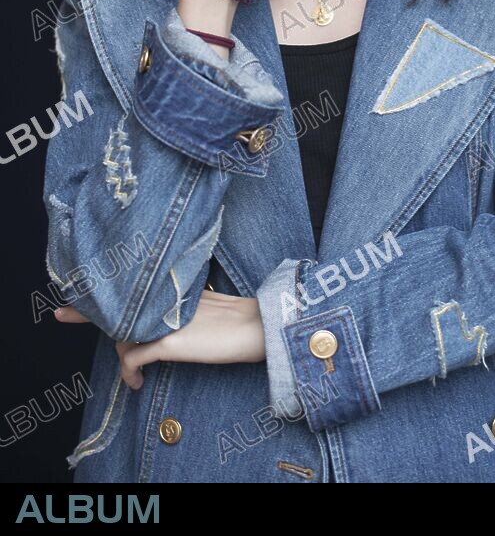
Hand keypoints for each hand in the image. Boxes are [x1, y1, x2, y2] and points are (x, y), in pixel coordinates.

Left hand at [53, 291, 265, 388]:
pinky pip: (132, 359)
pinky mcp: (167, 342)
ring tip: (134, 373)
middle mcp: (163, 302)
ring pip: (122, 336)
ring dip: (122, 355)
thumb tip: (165, 324)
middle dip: (85, 312)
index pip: (131, 288)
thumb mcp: (205, 308)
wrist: (258, 327)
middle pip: (117, 308)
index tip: (76, 289)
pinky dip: (129, 373)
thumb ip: (182, 307)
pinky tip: (136, 383)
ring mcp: (163, 321)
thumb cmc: (239, 319)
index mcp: (172, 290)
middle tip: (60, 312)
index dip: (102, 290)